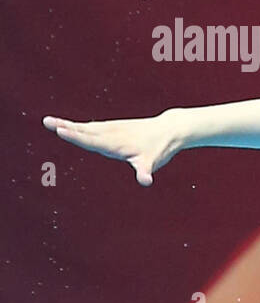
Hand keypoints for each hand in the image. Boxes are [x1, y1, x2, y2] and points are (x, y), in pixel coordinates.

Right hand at [43, 110, 181, 186]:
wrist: (169, 130)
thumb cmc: (159, 149)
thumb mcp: (152, 162)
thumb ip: (145, 171)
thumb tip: (146, 181)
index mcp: (116, 143)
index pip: (93, 141)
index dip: (77, 137)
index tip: (61, 130)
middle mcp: (111, 134)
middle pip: (85, 132)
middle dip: (66, 128)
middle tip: (48, 123)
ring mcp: (111, 129)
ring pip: (85, 128)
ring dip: (67, 124)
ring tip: (49, 121)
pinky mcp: (113, 128)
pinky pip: (91, 127)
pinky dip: (77, 126)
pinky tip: (65, 125)